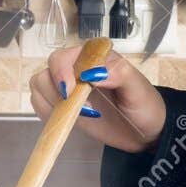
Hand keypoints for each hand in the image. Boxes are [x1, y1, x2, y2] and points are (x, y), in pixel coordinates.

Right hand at [29, 47, 165, 153]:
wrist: (145, 131)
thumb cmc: (143, 105)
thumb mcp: (137, 88)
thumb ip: (117, 74)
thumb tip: (91, 73)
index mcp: (93, 55)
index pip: (65, 56)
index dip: (62, 72)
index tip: (70, 93)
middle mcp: (76, 67)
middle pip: (48, 70)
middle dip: (57, 90)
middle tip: (80, 108)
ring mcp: (67, 87)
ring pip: (40, 85)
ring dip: (53, 102)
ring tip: (81, 115)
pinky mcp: (62, 106)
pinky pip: (40, 103)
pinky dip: (47, 112)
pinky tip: (70, 119)